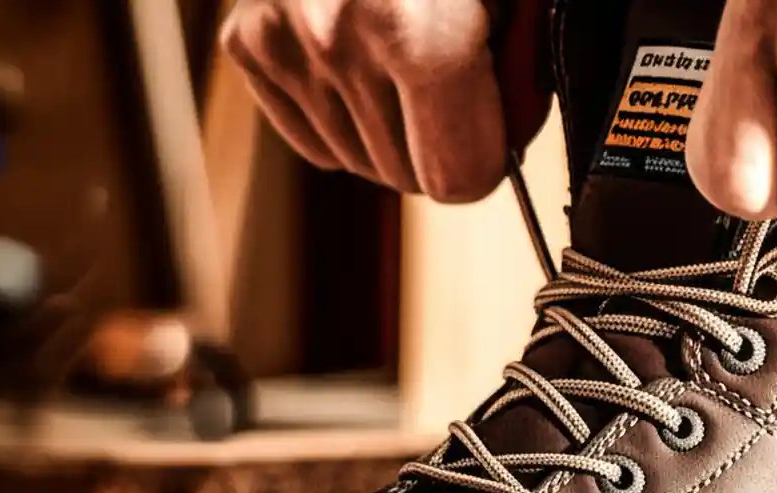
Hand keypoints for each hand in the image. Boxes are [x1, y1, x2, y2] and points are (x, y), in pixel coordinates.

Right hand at [221, 0, 548, 201]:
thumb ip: (527, 61)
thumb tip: (508, 138)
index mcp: (413, 30)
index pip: (456, 177)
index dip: (486, 155)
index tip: (495, 125)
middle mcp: (335, 41)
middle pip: (410, 176)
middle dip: (442, 139)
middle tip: (455, 76)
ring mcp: (284, 43)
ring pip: (362, 164)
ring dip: (395, 128)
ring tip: (407, 55)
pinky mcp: (249, 43)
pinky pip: (316, 140)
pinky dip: (347, 116)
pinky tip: (364, 64)